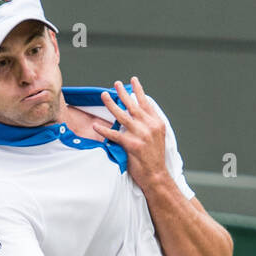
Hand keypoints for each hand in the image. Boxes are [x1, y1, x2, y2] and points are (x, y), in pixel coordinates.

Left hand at [94, 78, 168, 192]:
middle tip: (116, 84)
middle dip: (123, 93)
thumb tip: (139, 113)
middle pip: (133, 106)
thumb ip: (149, 124)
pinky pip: (114, 135)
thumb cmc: (155, 158)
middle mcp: (149, 126)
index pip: (146, 103)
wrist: (156, 175)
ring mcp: (140, 135)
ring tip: (104, 96)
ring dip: (111, 105)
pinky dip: (104, 130)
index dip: (139, 91)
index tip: (133, 81)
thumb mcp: (158, 137)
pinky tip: (96, 125)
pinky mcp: (131, 145)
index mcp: (156, 123)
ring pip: (122, 116)